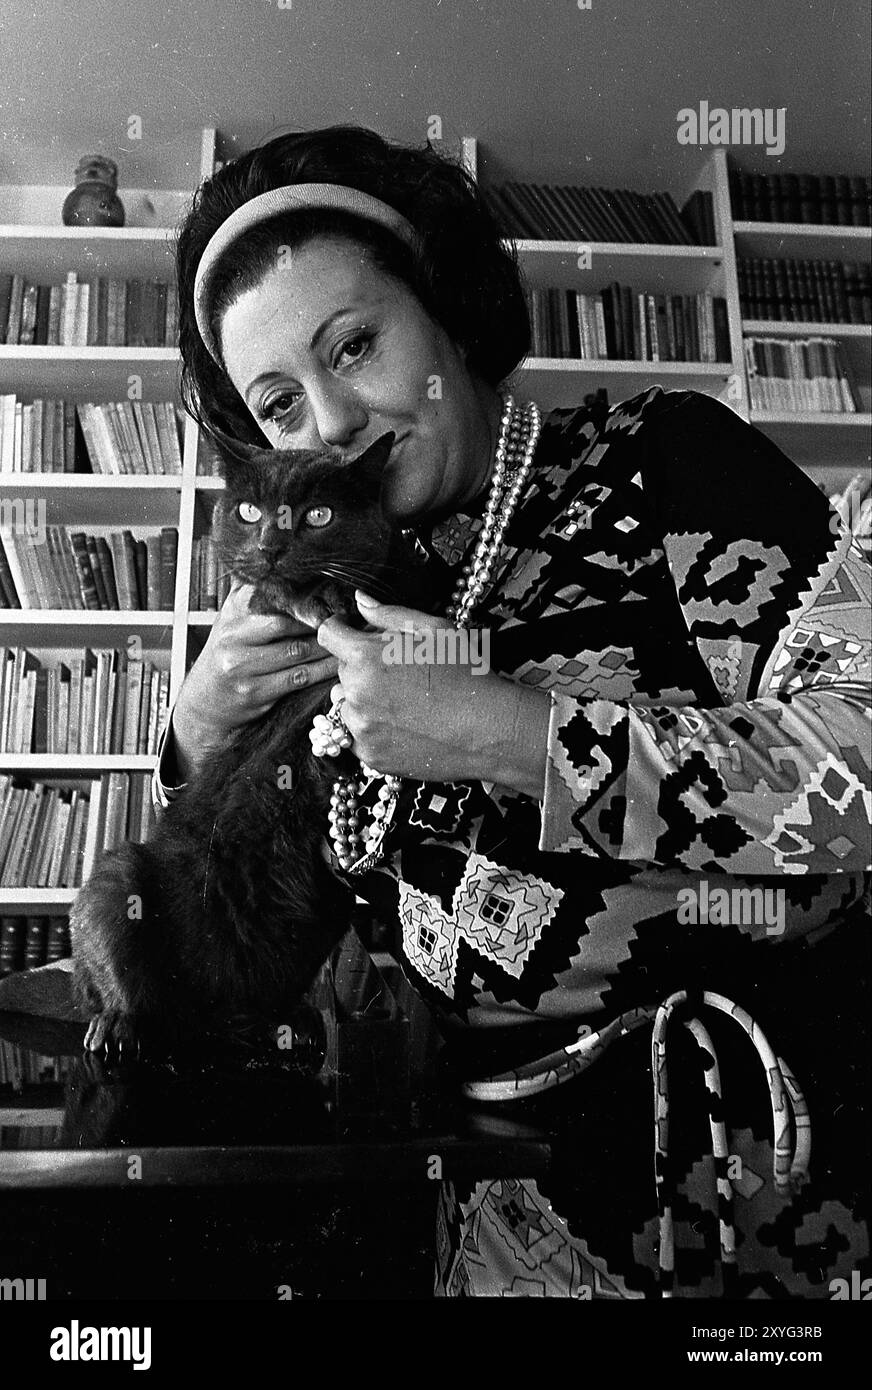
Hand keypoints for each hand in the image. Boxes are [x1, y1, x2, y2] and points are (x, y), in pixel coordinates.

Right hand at [171, 580, 337, 779]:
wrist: (204, 701)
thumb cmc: (227, 656)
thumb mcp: (232, 620)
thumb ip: (255, 595)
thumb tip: (285, 567)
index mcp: (233, 611)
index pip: (272, 595)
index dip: (305, 595)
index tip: (331, 594)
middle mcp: (233, 635)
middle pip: (288, 622)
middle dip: (320, 621)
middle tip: (347, 617)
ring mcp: (242, 665)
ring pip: (298, 651)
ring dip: (328, 647)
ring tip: (349, 640)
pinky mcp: (254, 691)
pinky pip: (298, 678)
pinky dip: (322, 671)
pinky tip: (338, 666)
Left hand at [316, 591, 550, 797]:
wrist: (490, 730)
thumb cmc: (468, 675)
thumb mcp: (435, 630)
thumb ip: (390, 614)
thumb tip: (360, 601)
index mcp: (366, 657)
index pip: (328, 635)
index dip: (341, 630)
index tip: (351, 633)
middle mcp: (356, 693)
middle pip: (342, 671)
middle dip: (363, 667)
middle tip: (401, 673)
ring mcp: (361, 728)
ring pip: (348, 705)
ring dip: (366, 700)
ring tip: (405, 702)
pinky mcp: (370, 756)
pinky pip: (359, 736)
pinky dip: (375, 730)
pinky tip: (406, 724)